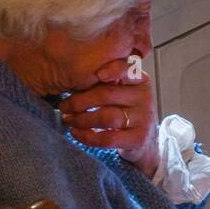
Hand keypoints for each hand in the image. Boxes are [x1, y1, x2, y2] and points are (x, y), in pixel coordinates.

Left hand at [59, 57, 159, 176]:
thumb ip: (108, 81)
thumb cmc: (126, 110)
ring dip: (81, 119)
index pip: (128, 71)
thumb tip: (77, 79)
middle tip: (64, 106)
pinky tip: (76, 133)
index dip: (114, 70)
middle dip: (79, 101)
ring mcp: (144, 119)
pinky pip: (108, 138)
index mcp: (141, 81)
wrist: (144, 139)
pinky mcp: (138, 139)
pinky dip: (87, 136)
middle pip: (107, 94)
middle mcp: (145, 98)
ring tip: (68, 119)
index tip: (98, 74)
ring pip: (107, 117)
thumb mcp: (123, 91)